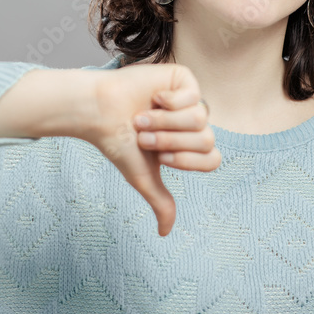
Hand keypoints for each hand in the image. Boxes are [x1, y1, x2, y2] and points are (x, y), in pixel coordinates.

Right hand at [83, 63, 220, 235]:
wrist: (100, 113)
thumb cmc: (119, 143)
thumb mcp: (143, 177)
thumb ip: (160, 201)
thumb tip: (165, 233)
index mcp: (188, 145)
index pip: (213, 159)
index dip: (189, 161)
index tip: (161, 158)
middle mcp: (192, 123)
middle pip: (206, 139)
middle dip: (170, 141)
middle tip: (144, 136)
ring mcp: (190, 100)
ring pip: (200, 118)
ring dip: (166, 122)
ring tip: (142, 118)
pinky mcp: (183, 79)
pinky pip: (193, 95)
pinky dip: (168, 101)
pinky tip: (152, 98)